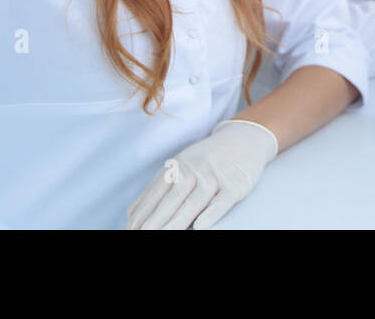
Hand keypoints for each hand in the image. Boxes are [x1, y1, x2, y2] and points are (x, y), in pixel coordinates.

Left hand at [126, 119, 277, 229]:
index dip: (142, 215)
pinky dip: (211, 214)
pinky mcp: (234, 185)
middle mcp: (193, 170)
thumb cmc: (206, 158)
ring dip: (176, 222)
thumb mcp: (180, 165)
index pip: (155, 195)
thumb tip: (131, 214)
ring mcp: (214, 177)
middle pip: (171, 200)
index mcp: (176, 167)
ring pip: (193, 202)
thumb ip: (158, 188)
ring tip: (163, 236)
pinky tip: (200, 227)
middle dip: (154, 222)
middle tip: (141, 236)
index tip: (130, 230)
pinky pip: (221, 201)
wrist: (244, 137)